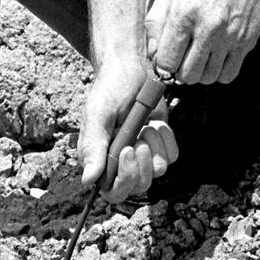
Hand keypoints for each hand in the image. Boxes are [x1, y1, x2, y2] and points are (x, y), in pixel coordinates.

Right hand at [78, 55, 177, 202]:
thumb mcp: (98, 114)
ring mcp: (142, 154)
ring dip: (155, 146)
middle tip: (140, 137)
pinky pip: (171, 156)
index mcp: (100, 159)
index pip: (113, 191)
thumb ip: (94, 147)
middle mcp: (121, 162)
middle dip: (143, 164)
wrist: (132, 68)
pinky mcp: (159, 145)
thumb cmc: (110, 89)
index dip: (124, 180)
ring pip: (157, 171)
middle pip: (138, 186)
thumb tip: (88, 180)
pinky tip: (157, 122)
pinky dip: (167, 139)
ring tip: (146, 124)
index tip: (128, 150)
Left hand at [145, 0, 259, 86]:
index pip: (166, 61)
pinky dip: (220, 72)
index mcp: (184, 13)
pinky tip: (217, 56)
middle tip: (184, 56)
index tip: (167, 59)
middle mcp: (207, 28)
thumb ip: (156, 20)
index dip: (163, 65)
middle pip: (187, 75)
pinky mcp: (247, 41)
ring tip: (201, 54)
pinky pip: (229, 75)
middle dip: (181, 70)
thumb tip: (153, 53)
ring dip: (201, 71)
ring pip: (208, 78)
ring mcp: (230, 37)